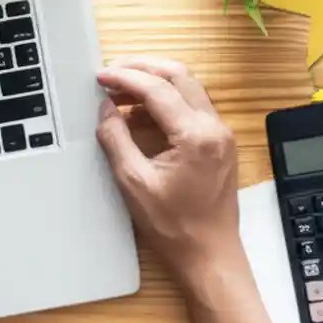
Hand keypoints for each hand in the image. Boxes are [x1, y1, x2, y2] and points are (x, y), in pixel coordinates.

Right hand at [94, 57, 239, 275]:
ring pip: (188, 87)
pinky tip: (140, 113)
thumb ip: (116, 139)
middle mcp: (215, 128)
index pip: (158, 89)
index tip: (100, 76)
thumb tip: (106, 109)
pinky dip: (166, 101)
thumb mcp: (134, 182)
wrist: (209, 255)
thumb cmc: (174, 227)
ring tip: (120, 92)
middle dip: (142, 68)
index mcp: (196, 136)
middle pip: (179, 76)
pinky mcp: (220, 143)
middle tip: (111, 72)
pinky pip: (193, 107)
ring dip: (155, 82)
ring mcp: (221, 134)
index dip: (125, 78)